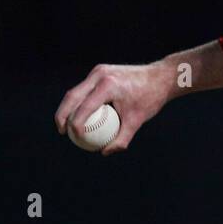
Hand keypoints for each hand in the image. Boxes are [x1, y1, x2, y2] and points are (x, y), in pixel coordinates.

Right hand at [55, 59, 173, 154]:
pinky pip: (85, 89)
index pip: (85, 107)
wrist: (161, 77)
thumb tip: (104, 152)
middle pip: (72, 96)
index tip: (76, 137)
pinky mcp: (100, 72)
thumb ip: (122, 138)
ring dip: (67, 108)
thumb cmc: (151, 99)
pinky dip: (79, 102)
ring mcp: (98, 71)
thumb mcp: (138, 121)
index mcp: (108, 86)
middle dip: (62, 115)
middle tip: (62, 132)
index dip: (75, 124)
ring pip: (76, 91)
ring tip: (65, 125)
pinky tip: (78, 117)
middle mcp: (100, 75)